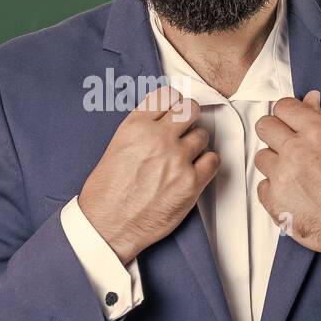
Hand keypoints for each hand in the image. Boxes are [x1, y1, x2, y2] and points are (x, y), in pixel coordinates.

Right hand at [78, 85, 219, 264]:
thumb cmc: (107, 191)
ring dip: (196, 144)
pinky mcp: (191, 183)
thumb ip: (141, 129)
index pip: (167, 95)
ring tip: (183, 158)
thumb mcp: (117, 146)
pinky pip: (213, 160)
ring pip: (203, 134)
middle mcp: (157, 138)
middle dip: (189, 118)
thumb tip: (163, 119)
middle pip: (191, 109)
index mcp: (136, 126)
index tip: (173, 112)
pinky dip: (206, 165)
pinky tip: (193, 171)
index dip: (173, 103)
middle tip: (184, 131)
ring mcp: (176, 159)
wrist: (108, 225)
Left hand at [254, 89, 320, 275]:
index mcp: (317, 133)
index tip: (289, 122)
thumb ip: (319, 122)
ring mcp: (282, 177)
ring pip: (261, 158)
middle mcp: (296, 152)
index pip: (283, 107)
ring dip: (274, 164)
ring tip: (295, 176)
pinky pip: (262, 186)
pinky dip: (273, 190)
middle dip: (274, 134)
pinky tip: (293, 195)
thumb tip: (310, 99)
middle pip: (264, 127)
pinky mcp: (274, 202)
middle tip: (287, 146)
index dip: (286, 114)